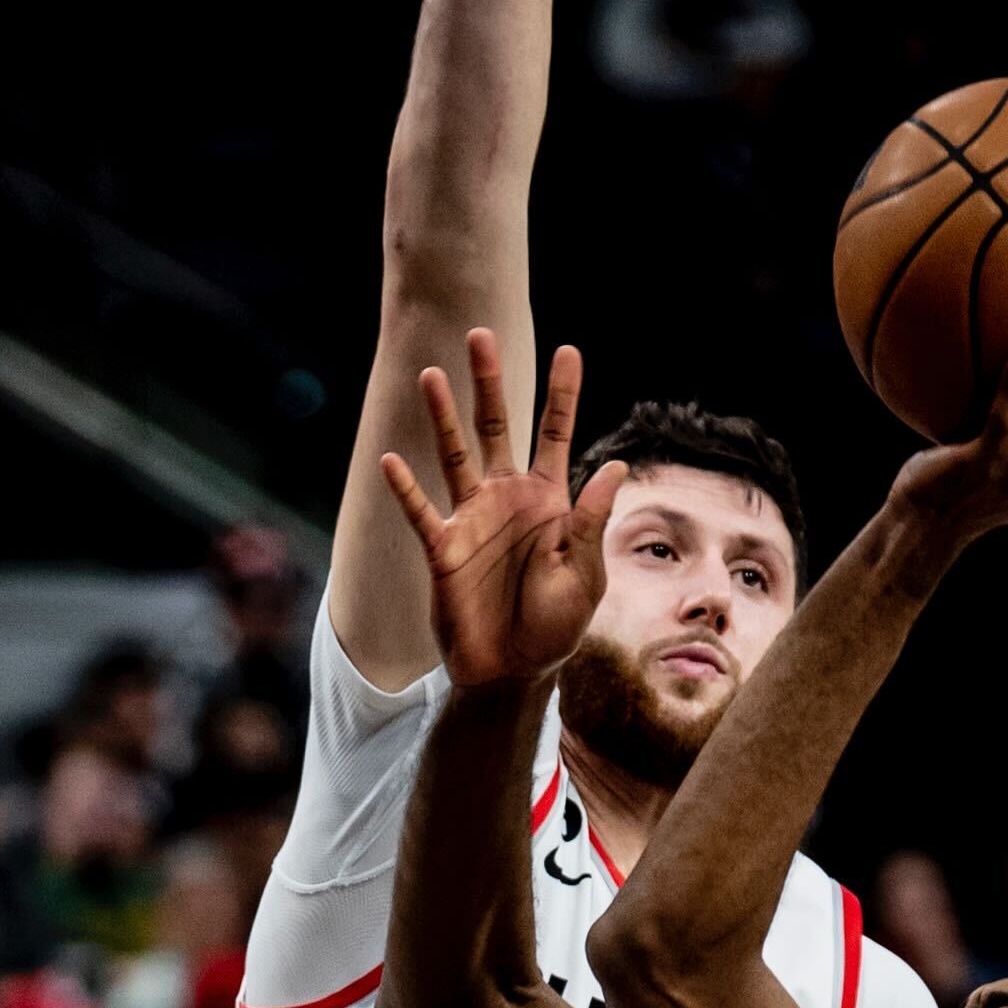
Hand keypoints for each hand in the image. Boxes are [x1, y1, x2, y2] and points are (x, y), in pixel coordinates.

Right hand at [381, 330, 606, 694]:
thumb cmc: (555, 627)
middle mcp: (507, 499)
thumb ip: (591, 520)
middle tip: (480, 334)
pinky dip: (405, 488)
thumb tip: (616, 466)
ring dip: (442, 417)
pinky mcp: (443, 549)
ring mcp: (472, 520)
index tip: (568, 350)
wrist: (512, 672)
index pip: (555, 434)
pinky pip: (421, 513)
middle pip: (496, 426)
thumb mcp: (584, 573)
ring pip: (454, 455)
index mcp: (549, 500)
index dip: (562, 393)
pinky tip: (391, 459)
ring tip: (430, 375)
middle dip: (489, 382)